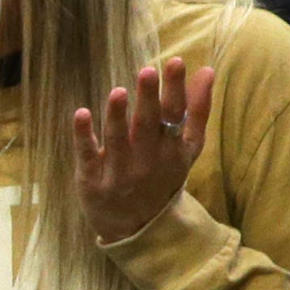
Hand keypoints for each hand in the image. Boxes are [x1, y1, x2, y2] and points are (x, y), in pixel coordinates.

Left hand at [72, 57, 213, 244]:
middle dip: (148, 100)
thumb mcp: (186, 149)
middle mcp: (148, 162)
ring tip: (118, 92)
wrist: (138, 227)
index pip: (178, 116)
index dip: (178, 90)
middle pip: (148, 128)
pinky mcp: (92, 182)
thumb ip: (196, 111)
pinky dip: (83, 137)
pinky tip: (81, 113)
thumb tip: (208, 70)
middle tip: (148, 71)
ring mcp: (119, 173)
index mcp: (173, 151)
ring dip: (117, 117)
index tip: (177, 62)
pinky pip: (88, 157)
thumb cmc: (162, 176)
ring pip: (118, 142)